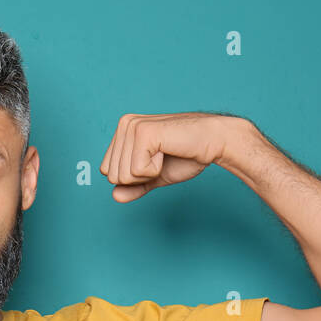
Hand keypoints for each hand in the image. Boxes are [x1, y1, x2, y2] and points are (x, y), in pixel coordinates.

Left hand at [99, 112, 240, 202]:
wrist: (213, 143)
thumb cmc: (186, 156)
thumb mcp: (154, 176)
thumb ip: (134, 186)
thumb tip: (115, 196)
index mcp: (123, 131)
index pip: (107, 172)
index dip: (133, 178)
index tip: (155, 162)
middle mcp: (124, 124)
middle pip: (113, 176)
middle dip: (140, 178)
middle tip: (162, 159)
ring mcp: (132, 126)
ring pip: (123, 176)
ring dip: (149, 173)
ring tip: (165, 154)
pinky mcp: (143, 132)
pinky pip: (137, 171)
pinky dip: (155, 170)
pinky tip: (167, 152)